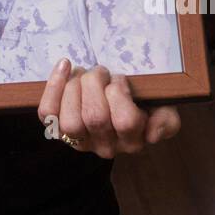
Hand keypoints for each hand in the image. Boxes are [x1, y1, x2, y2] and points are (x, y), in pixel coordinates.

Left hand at [37, 59, 179, 158]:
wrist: (113, 100)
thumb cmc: (139, 103)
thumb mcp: (162, 109)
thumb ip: (167, 121)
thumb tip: (152, 133)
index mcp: (132, 141)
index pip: (126, 122)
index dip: (120, 93)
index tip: (120, 79)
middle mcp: (105, 147)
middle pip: (95, 118)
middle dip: (96, 84)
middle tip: (101, 72)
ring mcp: (78, 142)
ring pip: (70, 121)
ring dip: (74, 87)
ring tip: (84, 73)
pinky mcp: (58, 130)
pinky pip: (48, 113)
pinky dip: (53, 86)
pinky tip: (65, 66)